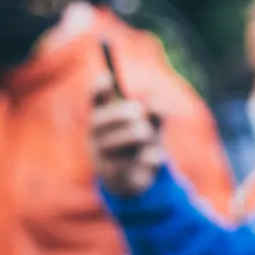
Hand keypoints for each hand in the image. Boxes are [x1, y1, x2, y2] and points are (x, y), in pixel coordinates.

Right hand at [90, 73, 164, 197]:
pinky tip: (155, 157)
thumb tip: (160, 105)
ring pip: (116, 141)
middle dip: (121, 114)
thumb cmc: (142, 143)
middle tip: (137, 111)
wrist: (137, 179)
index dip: (98, 89)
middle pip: (101, 121)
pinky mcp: (115, 175)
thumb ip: (155, 113)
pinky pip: (133, 161)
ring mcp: (102, 157)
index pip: (94, 102)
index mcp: (102, 120)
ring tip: (147, 134)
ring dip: (139, 134)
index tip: (106, 76)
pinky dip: (151, 156)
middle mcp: (96, 137)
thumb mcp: (151, 124)